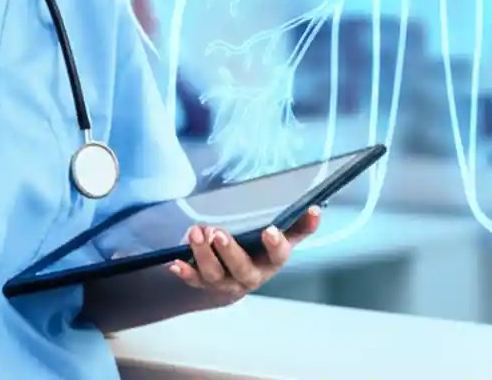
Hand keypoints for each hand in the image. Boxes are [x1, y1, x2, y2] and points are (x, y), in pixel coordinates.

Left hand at [166, 206, 321, 302]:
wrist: (237, 283)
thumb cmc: (261, 254)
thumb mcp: (281, 241)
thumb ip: (299, 225)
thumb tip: (316, 208)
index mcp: (271, 262)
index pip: (278, 255)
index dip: (275, 243)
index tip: (270, 230)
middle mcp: (249, 276)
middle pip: (241, 268)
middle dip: (229, 251)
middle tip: (217, 232)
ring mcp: (226, 283)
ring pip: (214, 273)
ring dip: (202, 254)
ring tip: (195, 232)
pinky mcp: (205, 284)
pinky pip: (194, 280)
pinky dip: (185, 272)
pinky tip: (175, 261)